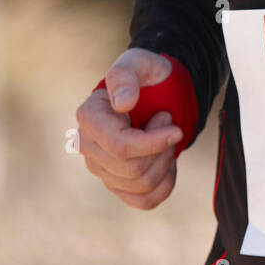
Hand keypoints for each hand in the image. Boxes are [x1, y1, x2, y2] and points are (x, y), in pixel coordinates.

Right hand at [75, 48, 183, 209]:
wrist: (153, 93)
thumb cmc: (144, 76)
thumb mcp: (139, 64)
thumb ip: (126, 76)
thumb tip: (122, 103)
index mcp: (89, 117)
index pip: (121, 147)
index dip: (154, 143)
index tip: (176, 128)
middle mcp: (88, 146)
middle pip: (132, 169)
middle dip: (161, 151)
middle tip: (169, 128)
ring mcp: (100, 168)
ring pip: (140, 186)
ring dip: (165, 165)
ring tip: (166, 142)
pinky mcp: (116, 183)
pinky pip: (144, 201)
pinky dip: (164, 186)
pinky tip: (168, 164)